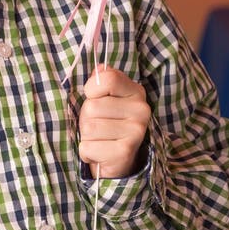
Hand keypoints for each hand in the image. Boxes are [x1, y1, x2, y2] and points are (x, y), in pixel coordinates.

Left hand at [78, 64, 150, 178]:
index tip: (95, 98)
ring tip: (100, 140)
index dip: (92, 89)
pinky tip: (100, 153)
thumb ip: (101, 80)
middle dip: (87, 118)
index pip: (106, 79)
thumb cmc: (106, 123)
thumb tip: (99, 68)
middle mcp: (141, 109)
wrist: (118, 161)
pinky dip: (87, 152)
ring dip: (86, 136)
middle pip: (93, 106)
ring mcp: (136, 131)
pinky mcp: (126, 151)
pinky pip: (88, 147)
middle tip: (99, 126)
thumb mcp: (103, 98)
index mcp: (136, 91)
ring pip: (89, 128)